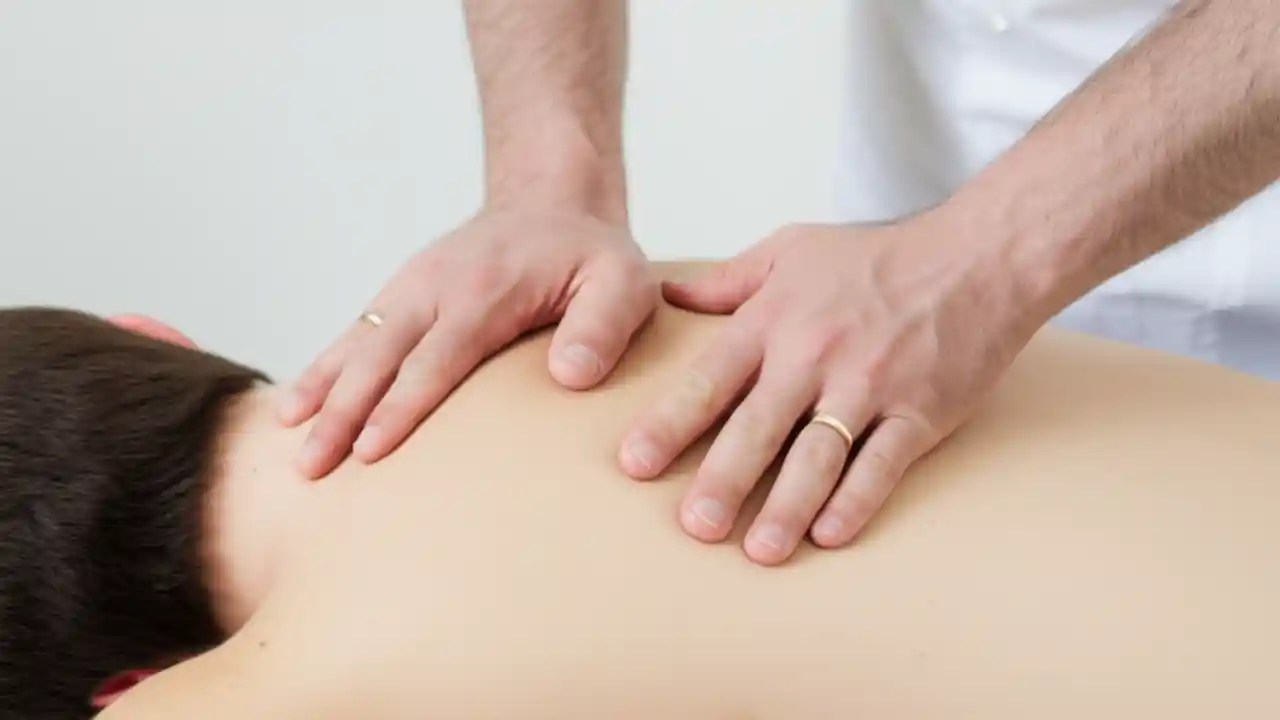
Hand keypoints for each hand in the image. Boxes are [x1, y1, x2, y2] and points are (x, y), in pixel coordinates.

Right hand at [283, 205, 657, 477]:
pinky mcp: (402, 294)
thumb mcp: (622, 281)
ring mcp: (412, 288)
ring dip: (321, 392)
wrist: (552, 201)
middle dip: (342, 412)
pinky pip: (355, 334)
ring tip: (288, 442)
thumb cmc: (591, 255)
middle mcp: (436, 287)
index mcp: (486, 290)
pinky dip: (322, 369)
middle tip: (311, 467)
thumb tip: (569, 377)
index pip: (437, 357)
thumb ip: (603, 325)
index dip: (401, 405)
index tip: (369, 449)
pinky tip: (295, 408)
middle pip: (380, 356)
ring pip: (356, 344)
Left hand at [618, 214, 1040, 564]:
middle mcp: (815, 357)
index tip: (636, 463)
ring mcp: (870, 386)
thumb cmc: (878, 256)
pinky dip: (857, 499)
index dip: (671, 423)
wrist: (979, 256)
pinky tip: (830, 535)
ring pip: (819, 455)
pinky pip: (882, 463)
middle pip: (759, 427)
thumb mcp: (790, 249)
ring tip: (759, 551)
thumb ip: (727, 281)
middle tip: (695, 526)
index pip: (711, 379)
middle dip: (723, 478)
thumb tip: (667, 294)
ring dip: (788, 505)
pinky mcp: (919, 412)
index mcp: (774, 321)